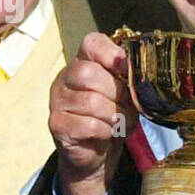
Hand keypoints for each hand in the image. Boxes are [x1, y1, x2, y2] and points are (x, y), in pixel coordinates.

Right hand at [51, 32, 134, 194]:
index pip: (91, 44)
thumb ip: (128, 78)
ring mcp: (57, 101)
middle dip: (116, 92)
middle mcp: (65, 78)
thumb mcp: (124, 93)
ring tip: (120, 122)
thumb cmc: (112, 116)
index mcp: (83, 62)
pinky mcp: (56, 124)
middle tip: (127, 106)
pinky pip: (87, 124)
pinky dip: (105, 131)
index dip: (111, 54)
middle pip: (88, 73)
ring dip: (114, 116)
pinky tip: (106, 133)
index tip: (126, 70)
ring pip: (91, 101)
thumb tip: (138, 73)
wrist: (96, 151)